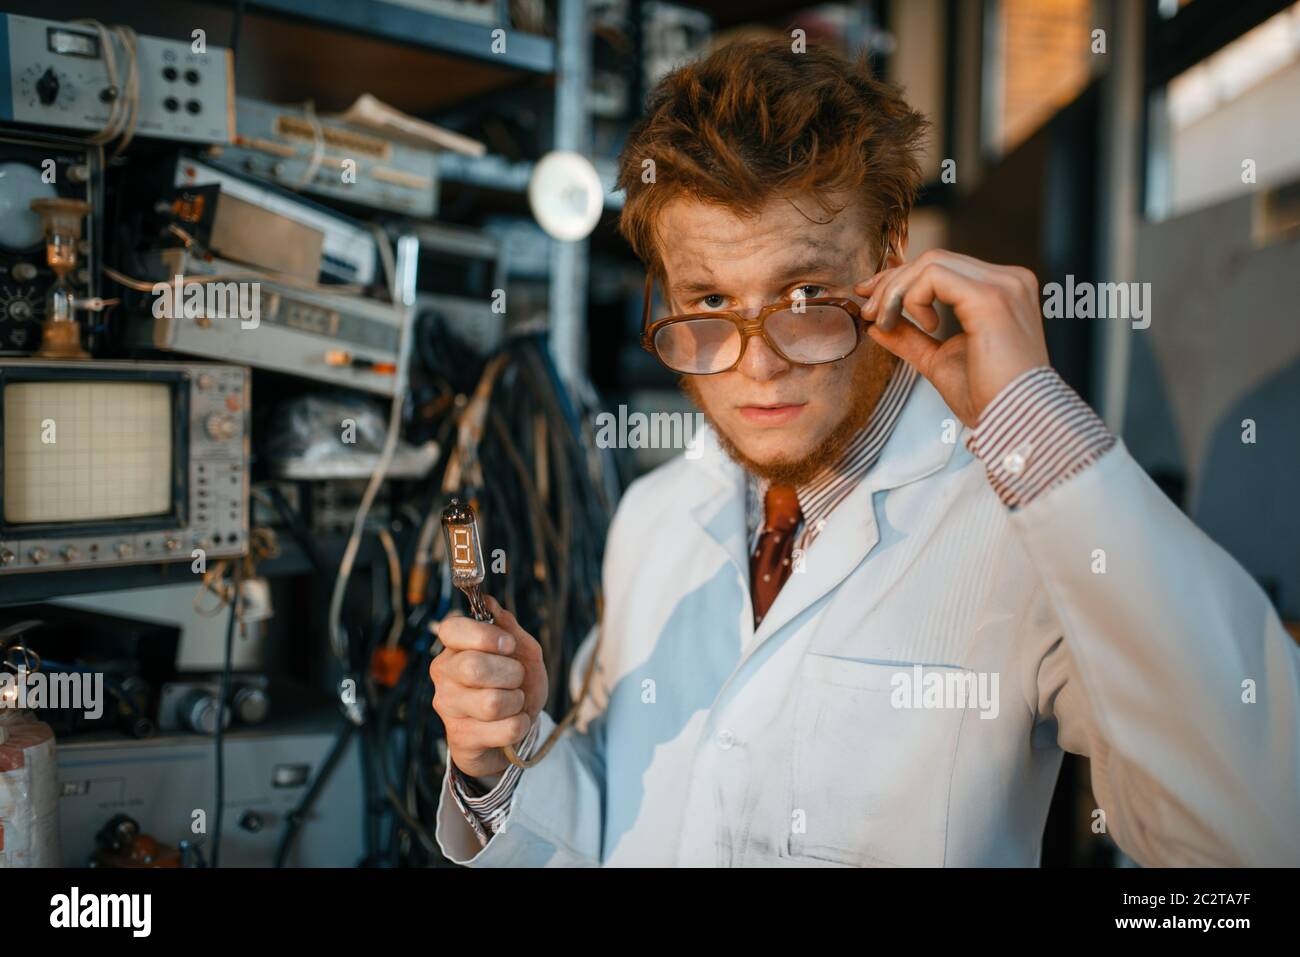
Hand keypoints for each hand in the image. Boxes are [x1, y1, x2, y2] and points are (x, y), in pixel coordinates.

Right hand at [430, 594, 548, 779]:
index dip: (485, 636)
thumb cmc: (513, 685)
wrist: (514, 731)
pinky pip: (505, 729)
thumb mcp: (521, 652)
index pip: (451, 629)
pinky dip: (520, 725)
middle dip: (511, 673)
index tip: (508, 646)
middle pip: (474, 667)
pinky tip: (511, 723)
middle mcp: (443, 674)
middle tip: (515, 678)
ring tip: (512, 703)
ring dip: (517, 702)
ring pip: (491, 703)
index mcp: (454, 647)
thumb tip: (489, 602)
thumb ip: (508, 627)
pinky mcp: (460, 737)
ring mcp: (447, 707)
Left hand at [855, 249, 1048, 427]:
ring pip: (931, 263)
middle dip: (891, 283)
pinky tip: (924, 326)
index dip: (900, 278)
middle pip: (934, 259)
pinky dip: (911, 297)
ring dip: (896, 291)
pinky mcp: (990, 297)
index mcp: (1002, 291)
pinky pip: (933, 276)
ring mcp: (1003, 284)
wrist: (1016, 422)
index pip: (943, 267)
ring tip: (888, 323)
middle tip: (870, 313)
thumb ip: (911, 338)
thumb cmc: (988, 398)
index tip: (870, 300)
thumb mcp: (939, 360)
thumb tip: (876, 326)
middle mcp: (1008, 280)